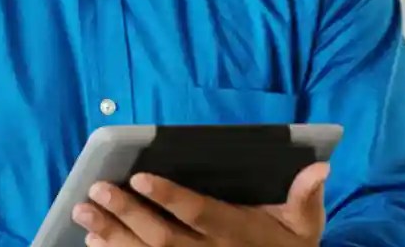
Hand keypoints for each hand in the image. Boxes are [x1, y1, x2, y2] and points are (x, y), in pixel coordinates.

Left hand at [72, 162, 329, 246]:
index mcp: (236, 234)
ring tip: (83, 215)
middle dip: (126, 215)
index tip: (141, 177)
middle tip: (95, 192)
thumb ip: (306, 196)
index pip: (198, 214)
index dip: (169, 197)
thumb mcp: (304, 226)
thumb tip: (321, 166)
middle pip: (161, 238)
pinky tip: (94, 244)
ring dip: (111, 237)